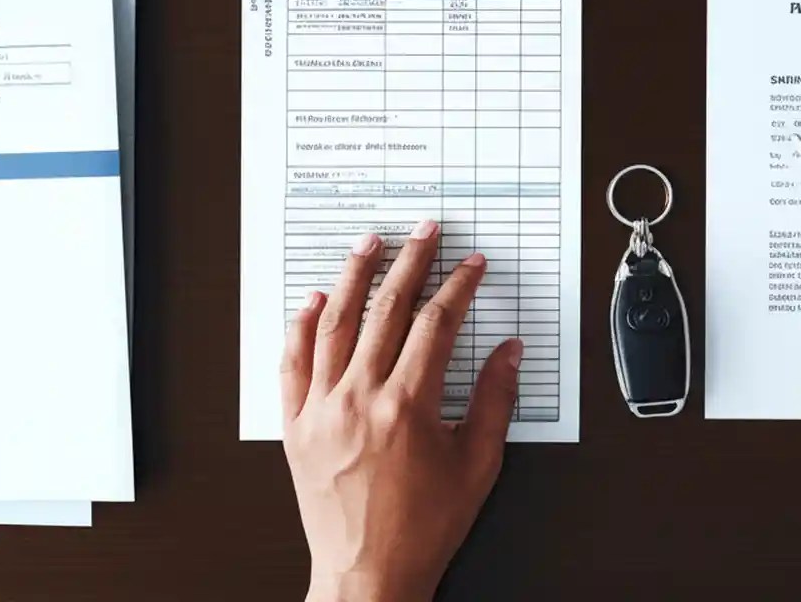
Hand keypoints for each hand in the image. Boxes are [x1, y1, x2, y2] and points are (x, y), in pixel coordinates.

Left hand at [280, 221, 521, 601]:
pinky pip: (293, 365)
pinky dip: (302, 328)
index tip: (471, 265)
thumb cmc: (423, 527)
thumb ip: (494, 400)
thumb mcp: (477, 464)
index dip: (458, 286)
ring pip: (336, 325)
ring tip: (369, 245)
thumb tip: (508, 353)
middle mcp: (359, 400)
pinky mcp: (296, 427)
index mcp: (408, 406)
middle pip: (386, 310)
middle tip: (424, 233)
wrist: (368, 573)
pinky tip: (314, 301)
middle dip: (410, 263)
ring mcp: (321, 411)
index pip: (436, 323)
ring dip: (354, 278)